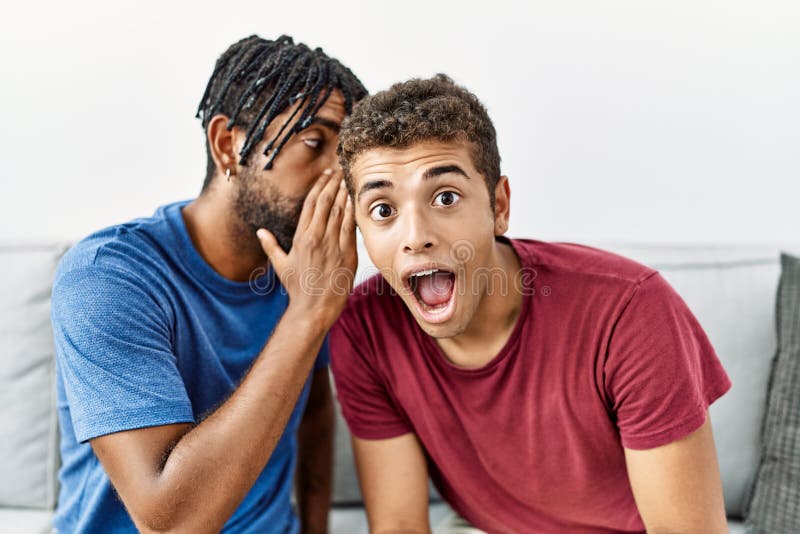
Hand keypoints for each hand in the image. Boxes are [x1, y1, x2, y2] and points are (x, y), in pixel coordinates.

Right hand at [257, 169, 356, 326]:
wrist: (314, 308)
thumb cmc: (298, 288)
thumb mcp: (281, 266)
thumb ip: (270, 246)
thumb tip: (260, 232)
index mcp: (301, 237)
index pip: (310, 204)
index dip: (319, 186)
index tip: (326, 174)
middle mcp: (316, 238)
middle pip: (326, 203)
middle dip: (333, 183)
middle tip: (339, 170)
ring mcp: (333, 246)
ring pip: (339, 212)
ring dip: (344, 193)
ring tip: (347, 179)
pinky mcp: (347, 255)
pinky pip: (350, 228)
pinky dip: (352, 212)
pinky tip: (355, 201)